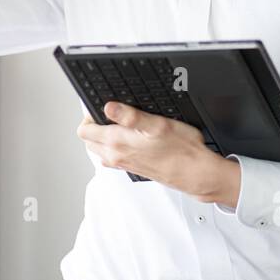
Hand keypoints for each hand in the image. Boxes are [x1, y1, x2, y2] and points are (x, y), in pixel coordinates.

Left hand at [76, 101, 235, 202]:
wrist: (195, 173)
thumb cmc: (181, 150)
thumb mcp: (157, 124)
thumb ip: (129, 116)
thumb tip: (108, 107)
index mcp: (116, 143)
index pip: (84, 130)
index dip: (89, 114)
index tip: (101, 106)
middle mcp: (115, 156)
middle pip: (88, 140)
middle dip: (93, 125)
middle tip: (110, 113)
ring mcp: (123, 164)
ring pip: (99, 149)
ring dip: (102, 136)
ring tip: (119, 124)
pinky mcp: (132, 168)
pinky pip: (112, 157)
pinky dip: (114, 147)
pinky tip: (131, 139)